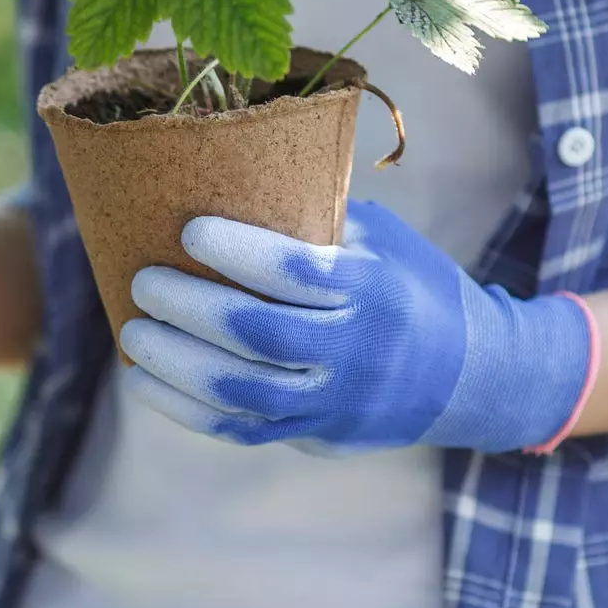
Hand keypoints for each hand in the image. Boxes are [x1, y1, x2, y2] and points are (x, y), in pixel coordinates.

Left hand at [119, 200, 598, 454]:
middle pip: (259, 333)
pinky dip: (186, 409)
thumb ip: (317, 219)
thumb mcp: (384, 240)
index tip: (188, 230)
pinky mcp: (318, 434)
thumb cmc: (410, 285)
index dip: (237, 251)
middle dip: (190, 307)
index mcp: (373, 288)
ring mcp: (336, 399)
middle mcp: (356, 348)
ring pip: (244, 390)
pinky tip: (144, 382)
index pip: (297, 272)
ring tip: (133, 333)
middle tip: (142, 281)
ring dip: (177, 363)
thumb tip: (226, 173)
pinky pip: (243, 430)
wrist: (474, 375)